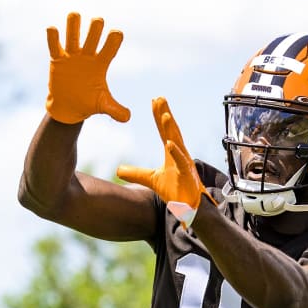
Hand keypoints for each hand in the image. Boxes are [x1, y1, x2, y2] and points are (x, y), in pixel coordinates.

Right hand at [46, 12, 130, 123]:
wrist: (68, 108)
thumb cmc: (87, 104)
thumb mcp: (102, 106)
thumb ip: (115, 110)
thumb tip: (128, 118)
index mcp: (101, 64)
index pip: (110, 48)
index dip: (114, 40)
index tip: (116, 34)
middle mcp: (87, 56)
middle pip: (93, 35)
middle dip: (96, 28)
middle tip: (98, 22)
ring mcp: (72, 56)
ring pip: (73, 35)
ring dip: (74, 24)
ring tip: (75, 15)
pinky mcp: (57, 60)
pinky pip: (54, 45)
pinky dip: (53, 37)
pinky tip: (52, 29)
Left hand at [117, 97, 213, 226]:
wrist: (189, 208)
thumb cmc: (176, 191)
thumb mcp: (152, 180)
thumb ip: (136, 173)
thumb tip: (118, 170)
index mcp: (172, 153)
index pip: (164, 131)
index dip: (158, 116)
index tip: (154, 101)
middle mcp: (180, 154)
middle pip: (171, 131)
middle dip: (165, 114)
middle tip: (159, 98)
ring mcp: (185, 164)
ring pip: (178, 142)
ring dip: (171, 129)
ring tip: (165, 115)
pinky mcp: (187, 175)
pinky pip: (181, 162)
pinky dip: (176, 153)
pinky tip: (169, 144)